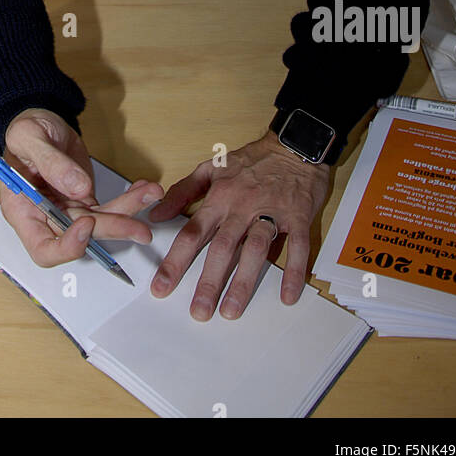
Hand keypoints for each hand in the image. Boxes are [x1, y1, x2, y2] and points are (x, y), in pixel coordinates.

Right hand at [1, 108, 162, 266]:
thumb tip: (78, 188)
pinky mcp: (84, 201)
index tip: (87, 224)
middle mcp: (45, 217)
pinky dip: (128, 200)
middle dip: (111, 229)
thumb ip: (52, 163)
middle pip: (80, 237)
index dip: (67, 246)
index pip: (44, 248)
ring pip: (101, 223)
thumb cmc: (25, 132)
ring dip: (127, 212)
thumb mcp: (29, 137)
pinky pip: (109, 207)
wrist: (41, 123)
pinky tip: (143, 189)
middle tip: (137, 226)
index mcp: (22, 210)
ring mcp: (67, 210)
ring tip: (150, 194)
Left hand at [148, 131, 330, 320]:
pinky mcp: (298, 217)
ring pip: (256, 250)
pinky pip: (296, 246)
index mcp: (220, 198)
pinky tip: (286, 296)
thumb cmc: (253, 159)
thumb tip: (157, 213)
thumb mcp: (212, 168)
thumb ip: (183, 192)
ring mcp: (271, 212)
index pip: (193, 233)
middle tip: (198, 311)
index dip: (176, 261)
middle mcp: (243, 207)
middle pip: (223, 247)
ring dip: (244, 282)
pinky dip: (292, 271)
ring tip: (231, 310)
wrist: (294, 144)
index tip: (162, 287)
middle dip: (209, 281)